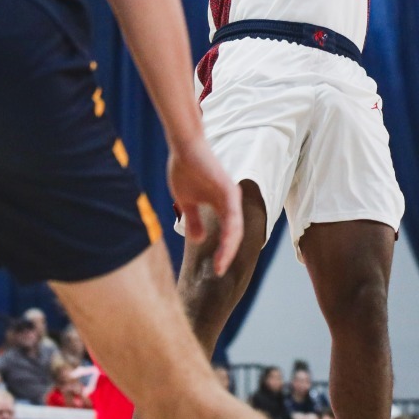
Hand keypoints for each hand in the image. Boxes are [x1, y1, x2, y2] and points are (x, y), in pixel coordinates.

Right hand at [170, 135, 242, 275]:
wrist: (183, 148)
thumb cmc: (185, 170)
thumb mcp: (187, 202)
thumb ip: (194, 220)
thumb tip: (199, 239)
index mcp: (222, 205)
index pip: (227, 234)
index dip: (223, 252)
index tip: (214, 269)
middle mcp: (231, 202)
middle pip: (234, 235)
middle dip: (227, 255)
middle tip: (218, 271)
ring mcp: (231, 196)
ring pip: (236, 229)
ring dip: (229, 248)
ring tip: (221, 264)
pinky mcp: (229, 190)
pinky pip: (233, 217)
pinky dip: (230, 233)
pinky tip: (225, 245)